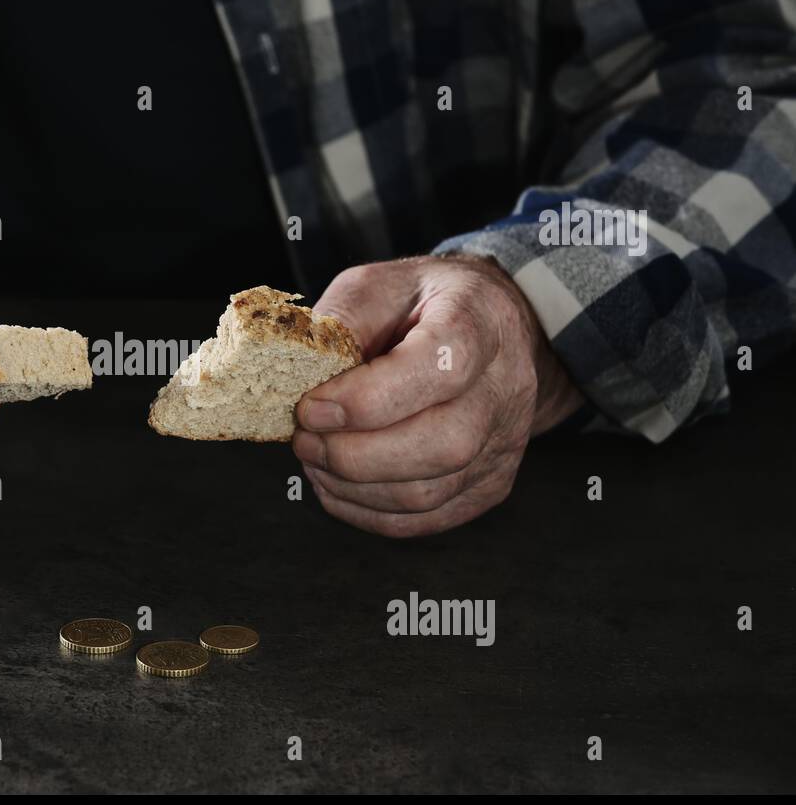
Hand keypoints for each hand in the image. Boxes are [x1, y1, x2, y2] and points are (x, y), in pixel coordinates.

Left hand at [293, 255, 583, 536]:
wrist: (494, 331)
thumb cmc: (424, 307)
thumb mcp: (378, 286)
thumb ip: (341, 321)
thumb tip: (302, 375)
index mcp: (479, 324)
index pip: (438, 370)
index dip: (366, 400)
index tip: (310, 408)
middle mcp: (504, 389)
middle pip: (441, 445)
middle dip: (353, 455)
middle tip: (304, 440)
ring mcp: (503, 443)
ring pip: (429, 492)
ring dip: (354, 488)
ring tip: (315, 460)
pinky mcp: (489, 483)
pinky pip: (427, 519)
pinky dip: (369, 513)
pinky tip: (337, 486)